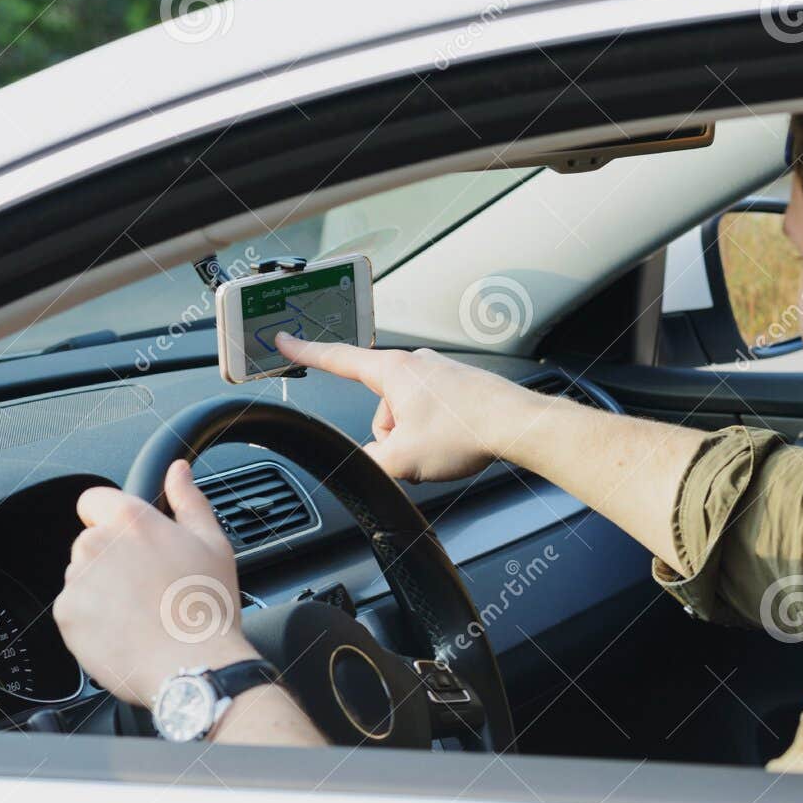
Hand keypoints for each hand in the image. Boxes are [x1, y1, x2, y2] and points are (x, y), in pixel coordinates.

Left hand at [53, 459, 258, 707]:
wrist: (192, 664)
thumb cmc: (206, 607)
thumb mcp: (212, 543)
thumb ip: (188, 500)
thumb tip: (178, 470)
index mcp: (131, 521)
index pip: (93, 500)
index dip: (110, 518)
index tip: (131, 543)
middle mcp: (96, 544)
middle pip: (90, 543)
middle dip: (111, 561)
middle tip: (148, 588)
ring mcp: (77, 580)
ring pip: (82, 578)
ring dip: (101, 591)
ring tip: (139, 615)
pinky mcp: (66, 614)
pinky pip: (74, 610)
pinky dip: (92, 622)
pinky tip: (125, 632)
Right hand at [274, 332, 535, 482]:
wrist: (516, 426)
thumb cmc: (466, 431)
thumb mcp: (403, 460)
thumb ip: (372, 461)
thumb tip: (370, 461)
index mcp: (393, 372)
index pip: (338, 359)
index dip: (307, 354)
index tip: (286, 341)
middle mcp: (416, 365)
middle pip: (381, 408)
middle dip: (392, 436)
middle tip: (418, 453)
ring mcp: (440, 373)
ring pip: (408, 414)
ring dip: (417, 437)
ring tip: (444, 448)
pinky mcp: (460, 385)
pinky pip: (433, 414)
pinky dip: (439, 432)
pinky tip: (457, 441)